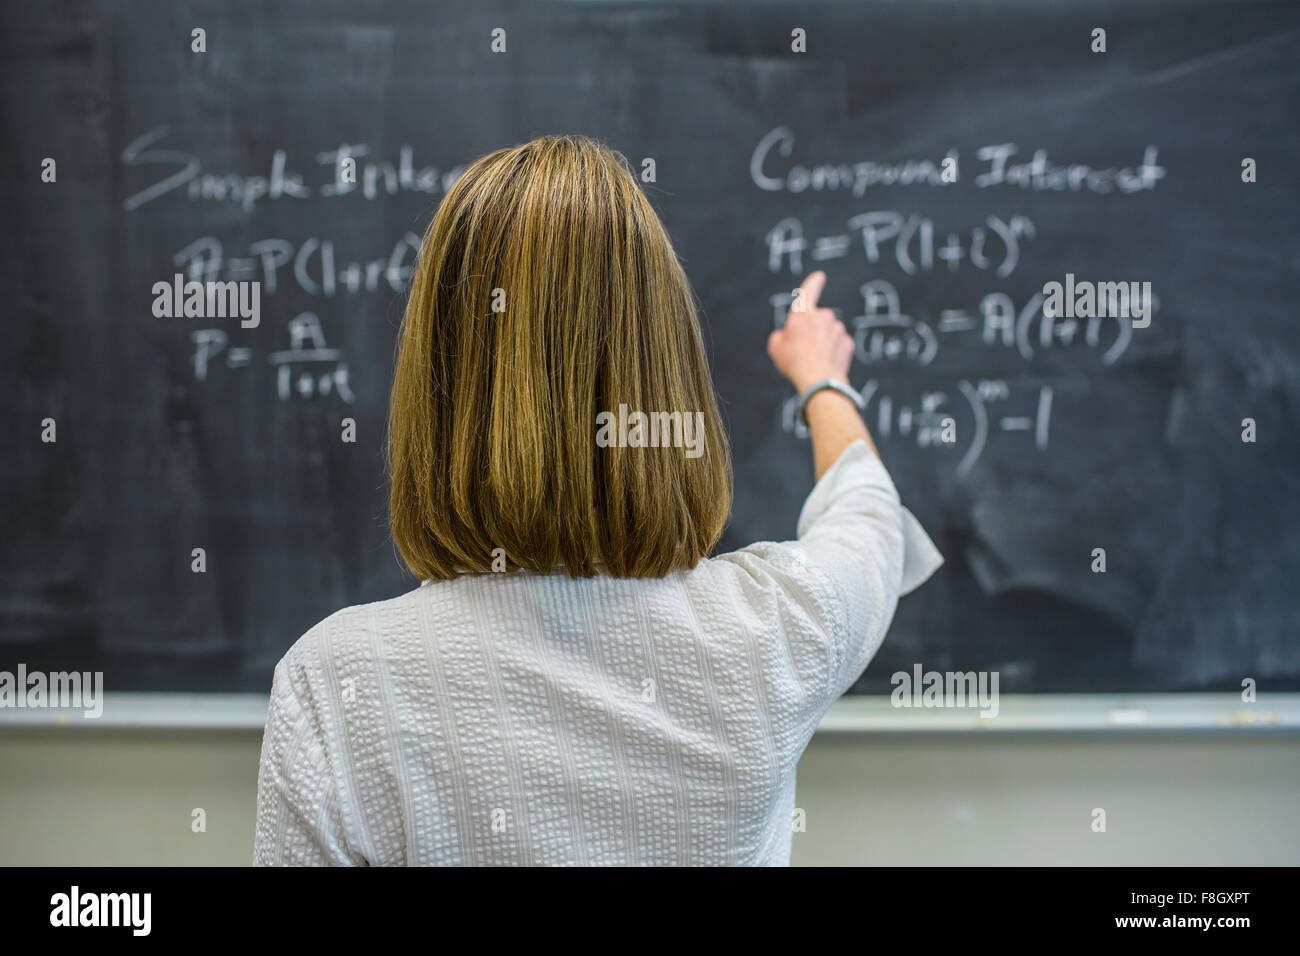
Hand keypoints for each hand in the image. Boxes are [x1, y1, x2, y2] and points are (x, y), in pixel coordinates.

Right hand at [766, 271, 853, 392]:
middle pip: (817, 320)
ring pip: (828, 333)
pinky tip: (825, 363)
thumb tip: (789, 336)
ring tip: (813, 360)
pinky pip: (838, 344)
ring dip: (822, 342)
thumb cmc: (794, 362)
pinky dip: (832, 352)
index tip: (819, 277)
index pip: (809, 290)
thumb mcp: (775, 346)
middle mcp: (823, 316)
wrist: (819, 380)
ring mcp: (838, 329)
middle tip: (802, 349)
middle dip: (811, 330)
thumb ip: (782, 335)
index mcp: (803, 313)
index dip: (813, 283)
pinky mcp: (847, 343)